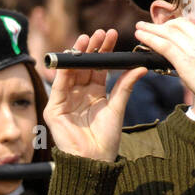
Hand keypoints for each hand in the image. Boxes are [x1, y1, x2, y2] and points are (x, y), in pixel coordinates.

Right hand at [44, 28, 146, 162]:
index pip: (98, 67)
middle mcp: (79, 95)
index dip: (103, 51)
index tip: (112, 35)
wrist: (94, 161)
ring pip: (70, 72)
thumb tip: (140, 67)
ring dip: (77, 54)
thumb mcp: (117, 108)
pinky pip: (59, 86)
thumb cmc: (106, 140)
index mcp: (95, 95)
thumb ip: (125, 86)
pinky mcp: (54, 110)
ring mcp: (65, 101)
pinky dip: (64, 71)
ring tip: (86, 39)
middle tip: (99, 33)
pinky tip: (73, 58)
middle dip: (90, 48)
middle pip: (83, 66)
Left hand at [134, 18, 194, 118]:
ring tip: (139, 28)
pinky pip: (164, 45)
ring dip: (152, 29)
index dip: (179, 32)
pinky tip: (140, 37)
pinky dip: (150, 39)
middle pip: (181, 26)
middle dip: (165, 26)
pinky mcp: (188, 62)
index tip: (170, 34)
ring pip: (170, 32)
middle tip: (152, 28)